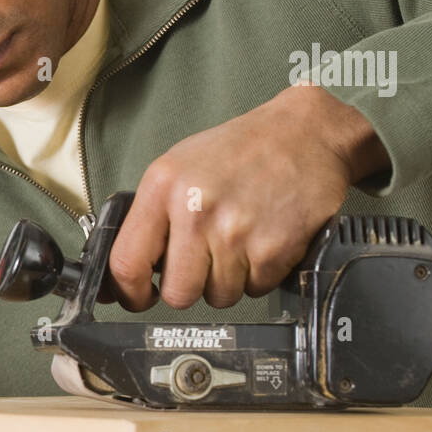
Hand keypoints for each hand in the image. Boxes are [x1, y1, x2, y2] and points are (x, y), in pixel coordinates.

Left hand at [108, 85, 389, 310]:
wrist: (304, 133)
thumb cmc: (239, 151)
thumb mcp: (178, 167)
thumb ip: (152, 215)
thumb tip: (128, 269)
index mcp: (164, 188)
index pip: (126, 262)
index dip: (130, 292)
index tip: (138, 297)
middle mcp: (196, 211)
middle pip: (178, 293)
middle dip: (189, 287)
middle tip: (202, 264)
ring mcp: (236, 232)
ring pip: (220, 296)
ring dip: (228, 280)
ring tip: (238, 241)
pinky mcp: (274, 249)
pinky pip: (256, 289)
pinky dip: (260, 274)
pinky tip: (263, 240)